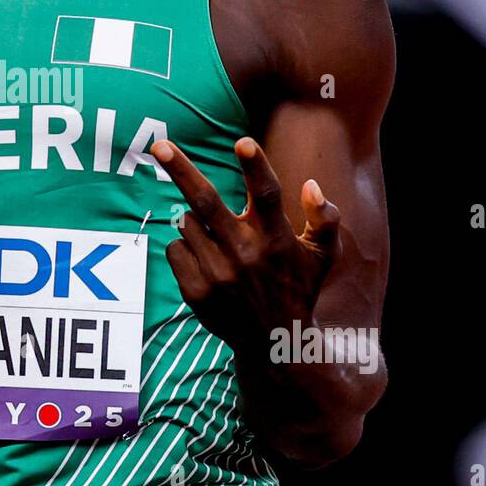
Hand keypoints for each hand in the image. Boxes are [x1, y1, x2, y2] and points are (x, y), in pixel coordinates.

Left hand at [153, 136, 339, 352]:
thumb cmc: (298, 287)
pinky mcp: (196, 291)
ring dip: (193, 218)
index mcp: (277, 240)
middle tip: (160, 146)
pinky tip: (205, 259)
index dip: (255, 167)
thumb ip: (325, 219)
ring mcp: (217, 275)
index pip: (268, 196)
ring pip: (187, 222)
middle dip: (182, 170)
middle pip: (207, 202)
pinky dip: (184, 244)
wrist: (273, 344)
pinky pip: (175, 248)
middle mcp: (246, 255)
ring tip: (214, 235)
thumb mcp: (323, 256)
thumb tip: (311, 186)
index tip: (242, 142)